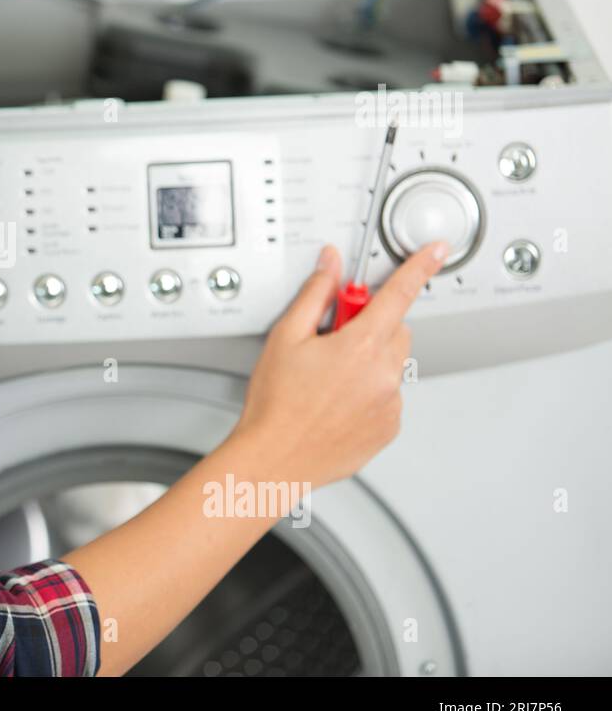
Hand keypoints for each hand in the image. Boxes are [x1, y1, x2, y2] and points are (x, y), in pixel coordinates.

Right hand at [228, 240, 448, 489]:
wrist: (274, 459)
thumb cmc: (275, 405)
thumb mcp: (285, 338)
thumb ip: (313, 294)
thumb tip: (329, 266)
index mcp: (360, 346)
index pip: (399, 294)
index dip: (419, 267)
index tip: (435, 251)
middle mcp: (383, 374)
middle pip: (395, 330)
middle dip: (369, 326)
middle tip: (332, 339)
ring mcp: (390, 404)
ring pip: (391, 364)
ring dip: (368, 361)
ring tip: (327, 380)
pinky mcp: (388, 428)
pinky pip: (388, 396)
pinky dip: (369, 392)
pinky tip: (335, 401)